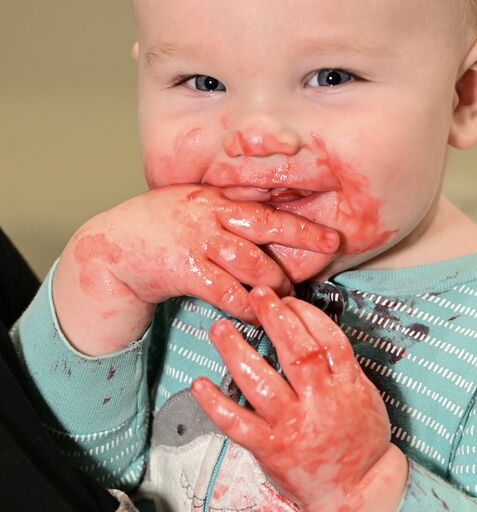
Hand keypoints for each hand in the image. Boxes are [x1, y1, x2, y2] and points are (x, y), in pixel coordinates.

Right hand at [53, 185, 338, 354]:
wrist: (111, 247)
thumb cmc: (155, 225)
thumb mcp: (191, 203)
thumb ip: (226, 205)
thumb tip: (272, 208)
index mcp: (215, 197)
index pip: (265, 202)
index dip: (299, 215)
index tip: (329, 230)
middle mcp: (210, 215)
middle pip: (266, 225)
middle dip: (302, 238)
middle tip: (329, 249)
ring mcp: (198, 242)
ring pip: (251, 262)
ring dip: (275, 282)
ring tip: (290, 296)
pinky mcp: (186, 270)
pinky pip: (226, 291)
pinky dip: (246, 305)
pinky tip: (257, 314)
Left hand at [191, 286, 406, 511]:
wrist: (356, 494)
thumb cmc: (360, 441)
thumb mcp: (363, 396)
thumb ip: (339, 366)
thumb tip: (310, 328)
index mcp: (347, 387)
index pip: (328, 340)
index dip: (306, 315)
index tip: (287, 299)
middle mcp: (320, 404)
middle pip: (297, 352)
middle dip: (275, 318)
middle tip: (255, 294)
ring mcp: (293, 427)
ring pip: (262, 382)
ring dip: (237, 352)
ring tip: (219, 329)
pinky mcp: (271, 450)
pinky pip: (238, 424)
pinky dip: (215, 404)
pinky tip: (199, 383)